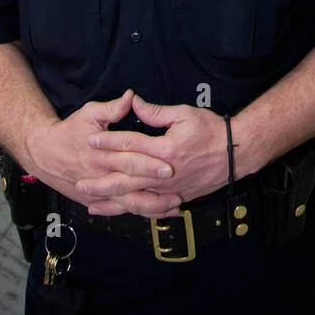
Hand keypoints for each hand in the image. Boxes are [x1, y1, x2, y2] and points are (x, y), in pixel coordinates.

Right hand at [26, 88, 182, 218]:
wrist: (44, 153)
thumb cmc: (69, 131)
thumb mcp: (89, 113)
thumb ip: (112, 108)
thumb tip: (131, 96)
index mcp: (102, 153)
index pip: (130, 158)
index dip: (150, 162)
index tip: (170, 163)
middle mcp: (101, 175)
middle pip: (132, 184)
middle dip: (155, 189)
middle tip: (178, 190)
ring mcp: (98, 191)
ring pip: (128, 203)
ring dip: (151, 206)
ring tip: (174, 205)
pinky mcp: (95, 201)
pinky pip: (120, 210)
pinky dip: (138, 213)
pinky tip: (157, 213)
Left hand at [79, 93, 234, 214]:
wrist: (235, 154)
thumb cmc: (211, 130)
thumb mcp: (184, 114)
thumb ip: (156, 112)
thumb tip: (133, 103)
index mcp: (165, 149)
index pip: (130, 144)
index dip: (108, 141)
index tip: (90, 140)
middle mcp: (163, 173)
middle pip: (125, 177)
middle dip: (100, 179)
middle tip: (79, 180)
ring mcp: (168, 188)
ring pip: (134, 197)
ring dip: (111, 200)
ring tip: (91, 201)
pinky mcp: (174, 196)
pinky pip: (149, 207)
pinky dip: (131, 210)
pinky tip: (118, 211)